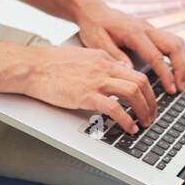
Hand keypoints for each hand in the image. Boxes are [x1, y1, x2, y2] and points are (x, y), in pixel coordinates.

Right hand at [23, 43, 157, 136]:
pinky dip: (126, 120)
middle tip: (152, 115)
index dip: (147, 88)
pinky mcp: (86, 95)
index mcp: (103, 58)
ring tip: (144, 123)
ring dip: (144, 110)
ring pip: (133, 92)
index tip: (148, 100)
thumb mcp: (81, 57)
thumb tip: (111, 75)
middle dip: (151, 101)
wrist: (32, 66)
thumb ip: (98, 64)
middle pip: (141, 81)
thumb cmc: (50, 63)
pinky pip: (115, 108)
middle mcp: (104, 67)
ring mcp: (96, 81)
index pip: (134, 71)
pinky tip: (129, 128)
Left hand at [75, 0, 184, 95]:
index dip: (166, 74)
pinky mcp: (151, 30)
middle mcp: (146, 28)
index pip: (156, 56)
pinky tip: (175, 69)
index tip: (171, 89)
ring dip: (182, 62)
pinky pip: (171, 41)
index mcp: (134, 33)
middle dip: (181, 68)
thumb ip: (115, 56)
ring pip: (177, 42)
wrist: (93, 11)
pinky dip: (177, 56)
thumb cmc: (94, 26)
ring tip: (180, 82)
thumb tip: (131, 71)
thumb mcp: (97, 43)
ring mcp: (150, 28)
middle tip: (180, 88)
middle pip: (174, 46)